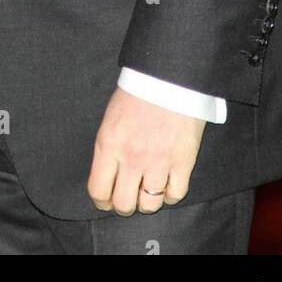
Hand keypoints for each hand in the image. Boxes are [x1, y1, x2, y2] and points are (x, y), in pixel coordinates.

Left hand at [87, 87, 206, 214]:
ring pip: (150, 204)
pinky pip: (175, 194)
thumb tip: (109, 174)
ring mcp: (158, 161)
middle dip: (124, 205)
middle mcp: (132, 157)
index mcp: (109, 144)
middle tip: (128, 198)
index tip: (106, 201)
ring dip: (148, 201)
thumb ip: (109, 148)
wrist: (169, 76)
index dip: (102, 201)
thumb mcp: (111, 118)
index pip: (99, 190)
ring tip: (148, 191)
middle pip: (124, 204)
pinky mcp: (183, 161)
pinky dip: (171, 194)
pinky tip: (167, 185)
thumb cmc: (138, 92)